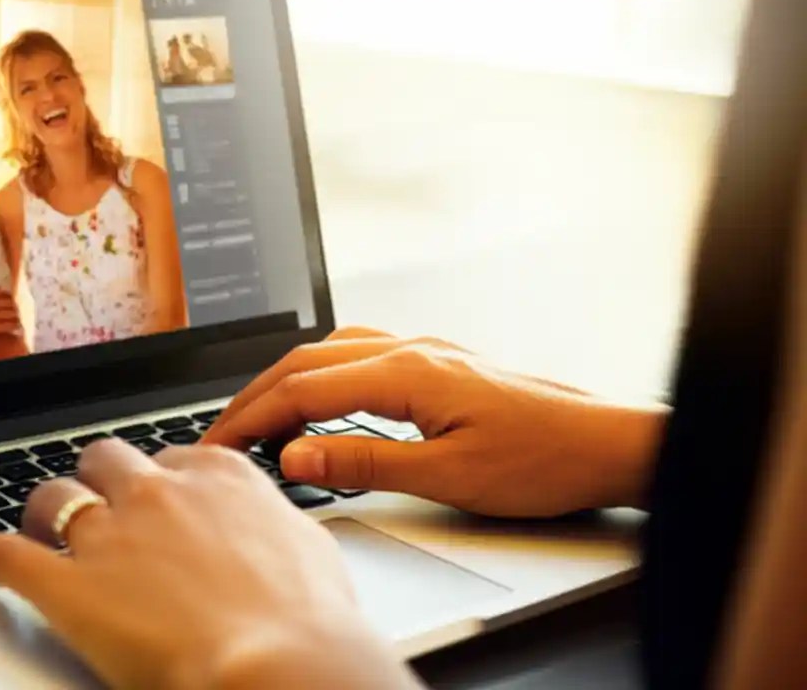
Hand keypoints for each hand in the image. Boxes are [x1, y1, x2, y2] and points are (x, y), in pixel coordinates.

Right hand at [0, 288, 19, 345]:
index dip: (8, 295)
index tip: (12, 299)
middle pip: (6, 302)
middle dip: (14, 305)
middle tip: (18, 309)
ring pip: (8, 313)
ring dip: (16, 316)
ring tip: (19, 318)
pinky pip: (6, 325)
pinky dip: (14, 326)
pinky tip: (18, 327)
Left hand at [0, 440, 417, 689]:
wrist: (286, 664)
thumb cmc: (310, 621)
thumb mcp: (306, 550)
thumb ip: (269, 524)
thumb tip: (265, 527)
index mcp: (218, 476)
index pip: (169, 458)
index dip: (156, 483)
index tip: (154, 499)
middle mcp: (159, 493)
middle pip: (104, 462)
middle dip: (96, 482)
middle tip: (96, 508)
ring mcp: (111, 536)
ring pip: (54, 498)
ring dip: (43, 512)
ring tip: (36, 526)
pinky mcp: (70, 587)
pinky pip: (7, 555)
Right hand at [203, 327, 667, 516]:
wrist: (608, 444)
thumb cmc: (542, 461)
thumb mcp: (448, 476)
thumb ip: (363, 463)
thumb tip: (295, 457)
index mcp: (408, 372)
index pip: (303, 389)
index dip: (252, 417)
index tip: (219, 443)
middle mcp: (412, 350)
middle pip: (308, 361)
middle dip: (257, 395)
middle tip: (223, 433)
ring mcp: (428, 351)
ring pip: (332, 351)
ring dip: (288, 380)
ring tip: (261, 418)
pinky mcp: (440, 364)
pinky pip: (361, 354)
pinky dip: (323, 373)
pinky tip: (321, 395)